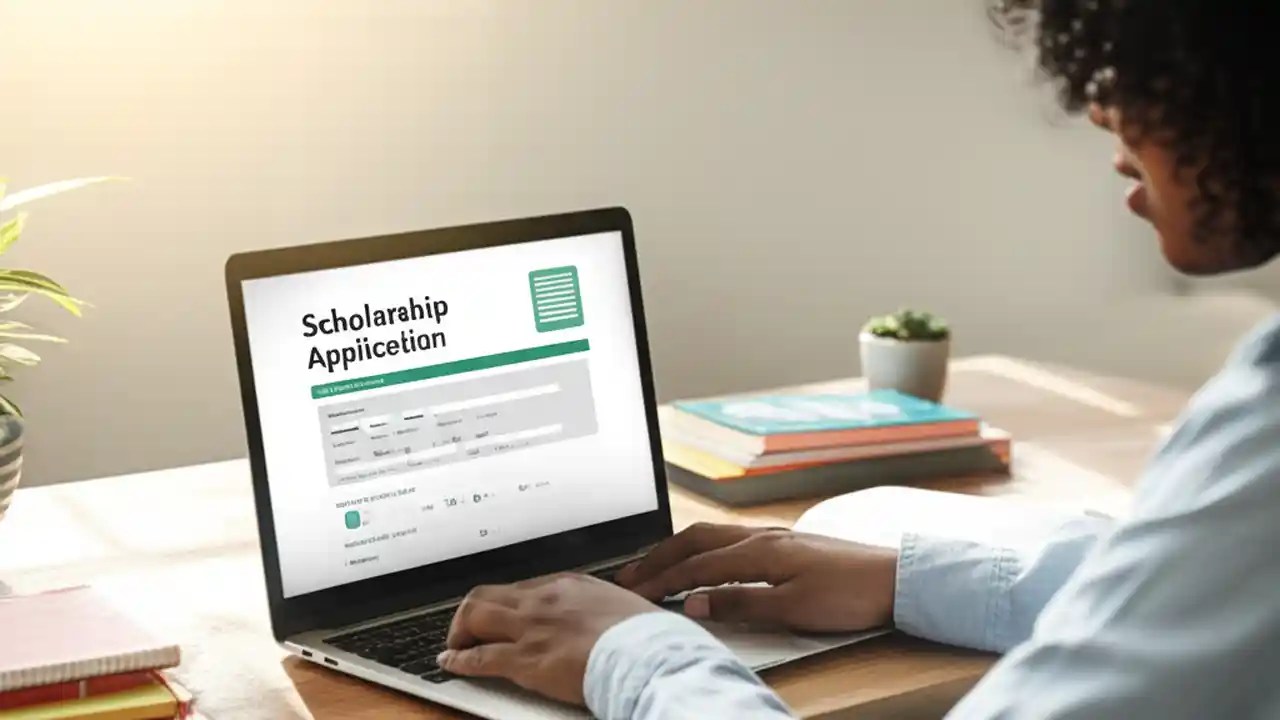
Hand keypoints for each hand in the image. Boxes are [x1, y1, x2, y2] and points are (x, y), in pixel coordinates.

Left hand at [438, 573, 656, 704]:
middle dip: (471, 612)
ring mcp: (531, 627)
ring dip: (460, 631)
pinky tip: (451, 662)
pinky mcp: (526, 659)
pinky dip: (459, 659)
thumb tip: (604, 618)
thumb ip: (602, 608)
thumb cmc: (645, 635)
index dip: (507, 604)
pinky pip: (480, 656)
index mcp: (569, 584)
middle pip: (488, 595)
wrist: (646, 654)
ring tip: (455, 645)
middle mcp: (543, 599)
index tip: (503, 614)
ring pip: (476, 616)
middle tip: (468, 628)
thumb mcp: (622, 606)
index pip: (523, 588)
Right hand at [615, 523, 897, 631]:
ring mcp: (774, 535)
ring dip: (679, 549)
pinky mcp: (787, 542)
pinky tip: (704, 557)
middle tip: (628, 575)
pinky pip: (730, 538)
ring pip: (712, 535)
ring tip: (655, 564)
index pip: (695, 566)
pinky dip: (703, 547)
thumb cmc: (849, 594)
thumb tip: (693, 602)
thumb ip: (740, 603)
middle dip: (659, 557)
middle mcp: (761, 536)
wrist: (896, 577)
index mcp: (759, 551)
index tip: (633, 594)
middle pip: (696, 540)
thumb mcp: (792, 609)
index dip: (661, 580)